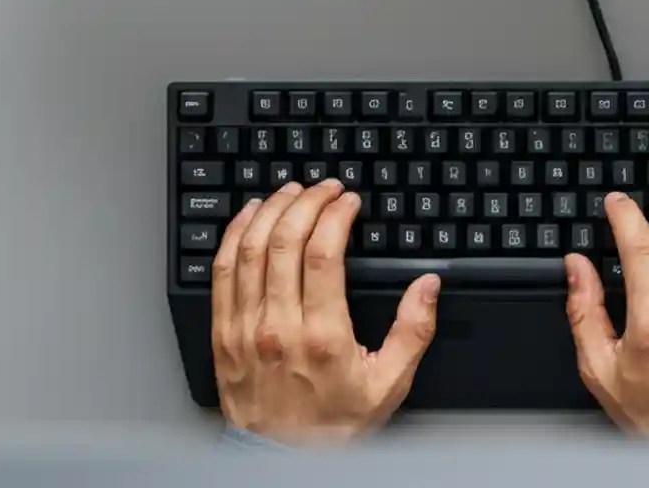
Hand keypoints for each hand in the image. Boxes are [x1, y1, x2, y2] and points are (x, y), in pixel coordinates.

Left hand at [210, 180, 439, 444]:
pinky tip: (249, 217)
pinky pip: (221, 272)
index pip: (322, 254)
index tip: (348, 201)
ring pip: (250, 250)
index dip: (335, 216)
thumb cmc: (334, 425)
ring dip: (270, 211)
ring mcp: (244, 328)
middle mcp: (278, 327)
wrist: (284, 460)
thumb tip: (427, 286)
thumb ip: (413, 331)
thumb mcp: (389, 383)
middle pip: (285, 242)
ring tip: (290, 192)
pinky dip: (235, 236)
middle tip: (323, 188)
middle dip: (306, 202)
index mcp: (322, 336)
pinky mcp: (223, 333)